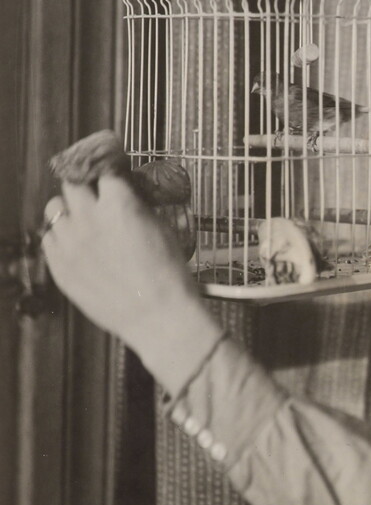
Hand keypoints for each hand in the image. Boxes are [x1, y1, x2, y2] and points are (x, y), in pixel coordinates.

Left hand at [41, 176, 209, 364]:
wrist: (158, 316)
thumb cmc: (168, 277)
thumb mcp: (163, 229)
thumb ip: (137, 206)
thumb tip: (125, 194)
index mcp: (119, 205)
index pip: (103, 169)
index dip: (107, 168)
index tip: (109, 169)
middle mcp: (89, 218)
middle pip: (72, 183)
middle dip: (84, 184)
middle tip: (93, 191)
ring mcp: (70, 243)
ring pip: (55, 209)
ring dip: (69, 210)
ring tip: (83, 221)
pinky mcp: (59, 265)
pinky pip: (49, 239)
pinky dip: (61, 238)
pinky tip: (78, 245)